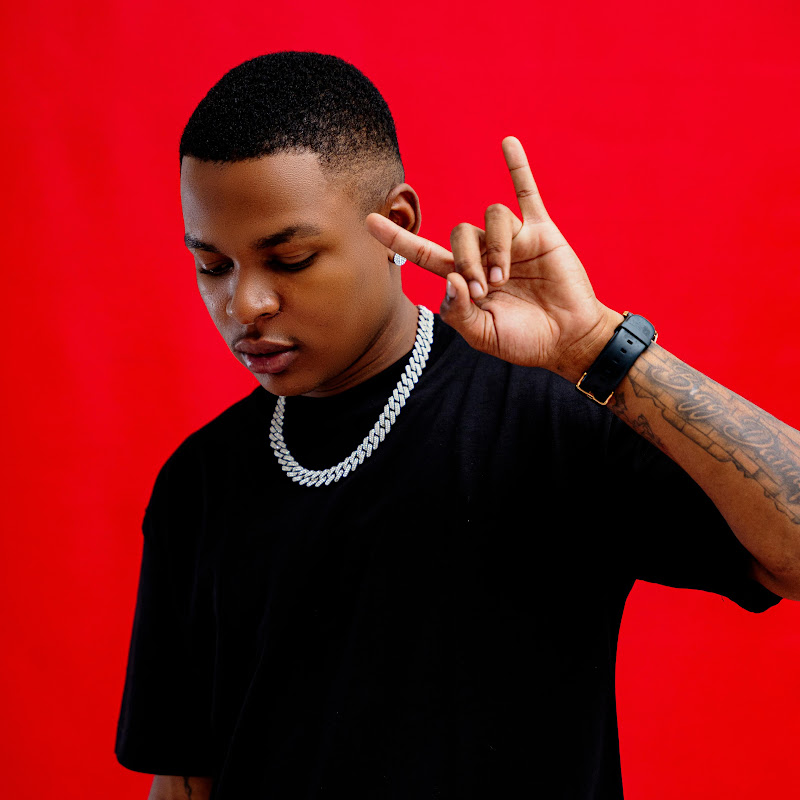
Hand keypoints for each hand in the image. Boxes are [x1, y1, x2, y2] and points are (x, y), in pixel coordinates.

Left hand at [366, 137, 622, 382]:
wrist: (567, 339)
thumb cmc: (524, 341)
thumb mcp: (483, 335)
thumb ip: (459, 312)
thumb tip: (451, 279)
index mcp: (464, 278)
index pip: (424, 252)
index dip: (398, 238)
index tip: (370, 222)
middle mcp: (483, 254)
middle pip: (459, 233)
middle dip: (468, 260)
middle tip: (486, 290)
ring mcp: (512, 240)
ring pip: (491, 218)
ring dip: (495, 248)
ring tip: (506, 278)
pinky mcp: (541, 232)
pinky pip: (526, 194)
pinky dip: (518, 168)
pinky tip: (507, 143)